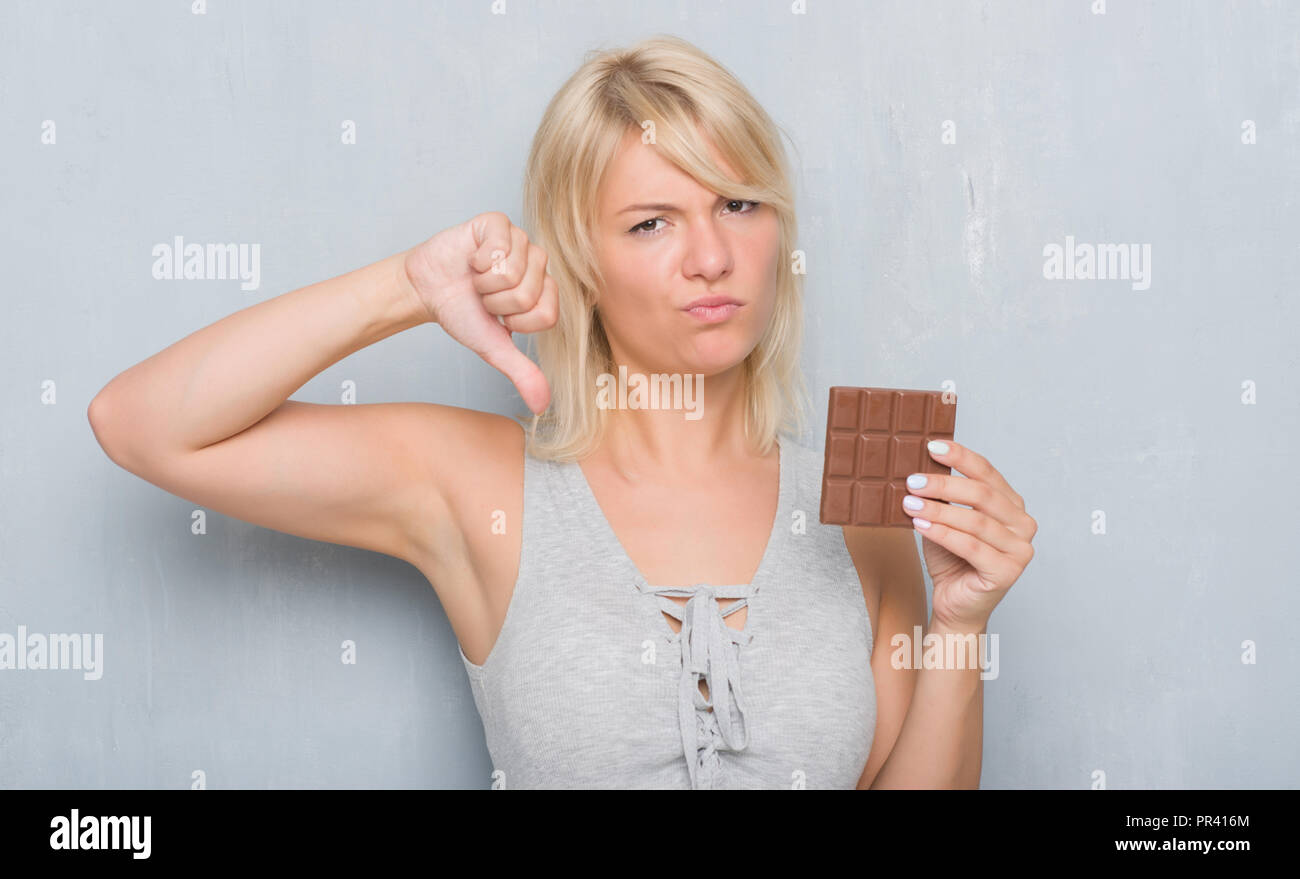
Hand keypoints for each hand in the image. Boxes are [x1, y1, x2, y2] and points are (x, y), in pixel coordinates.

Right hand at [403, 211, 556, 413]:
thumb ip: (521, 372)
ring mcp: (519, 240)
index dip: (517, 323)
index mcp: (544, 292)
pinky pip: (499, 245)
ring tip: (477, 279)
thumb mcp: (494, 348)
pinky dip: (479, 261)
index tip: (500, 319)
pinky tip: (473, 260)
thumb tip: (541, 405)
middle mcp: (537, 263)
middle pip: (529, 293)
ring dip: (486, 283)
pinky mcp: (497, 223)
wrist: (427, 290)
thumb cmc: (463, 313)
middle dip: (497, 303)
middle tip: (484, 297)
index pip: (548, 315)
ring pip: (513, 270)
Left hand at [900, 440, 1036, 632]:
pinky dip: (943, 533)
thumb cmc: (951, 560)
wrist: (955, 605)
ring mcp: (1020, 550)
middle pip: (982, 495)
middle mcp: (1023, 525)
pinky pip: (971, 546)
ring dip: (939, 510)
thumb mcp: (944, 520)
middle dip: (944, 485)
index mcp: (1012, 505)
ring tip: (910, 502)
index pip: (988, 473)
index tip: (932, 446)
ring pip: (975, 522)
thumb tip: (919, 467)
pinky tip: (920, 524)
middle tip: (912, 480)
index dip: (961, 457)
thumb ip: (942, 497)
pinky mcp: (1008, 572)